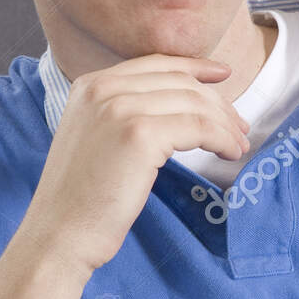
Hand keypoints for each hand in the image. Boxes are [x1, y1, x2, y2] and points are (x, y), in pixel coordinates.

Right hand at [28, 53, 250, 278]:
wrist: (59, 233)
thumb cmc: (81, 200)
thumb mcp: (95, 139)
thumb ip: (122, 113)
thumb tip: (177, 107)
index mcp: (90, 84)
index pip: (155, 64)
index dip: (194, 67)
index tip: (222, 75)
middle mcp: (102, 88)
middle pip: (179, 81)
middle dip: (216, 101)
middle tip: (238, 125)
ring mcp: (119, 108)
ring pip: (193, 103)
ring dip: (224, 123)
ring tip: (239, 144)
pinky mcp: (139, 135)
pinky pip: (198, 127)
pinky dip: (221, 139)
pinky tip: (230, 153)